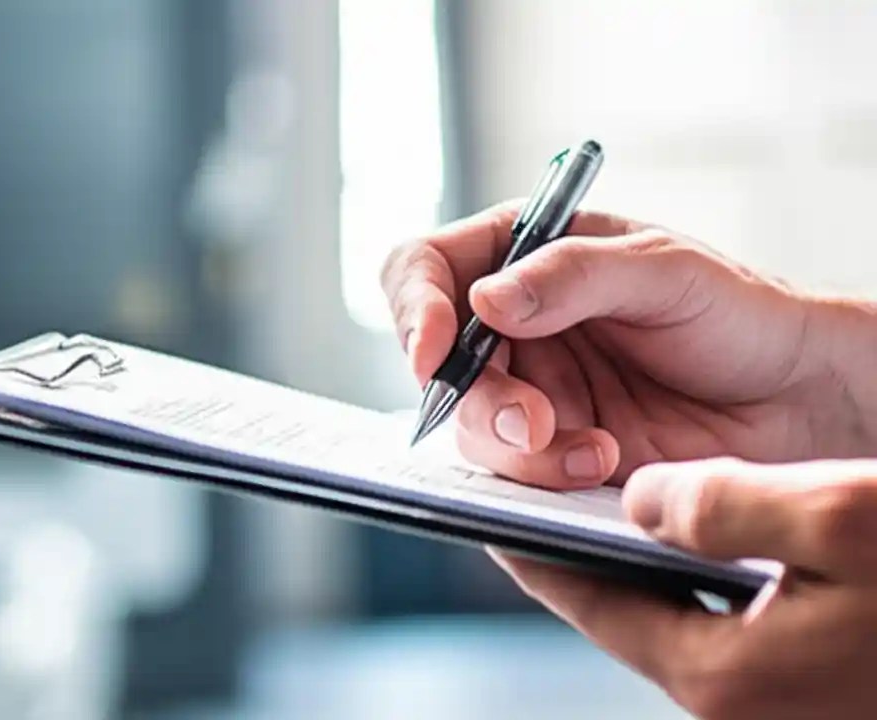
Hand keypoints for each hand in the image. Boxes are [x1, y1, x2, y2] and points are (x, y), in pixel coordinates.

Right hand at [381, 201, 873, 487]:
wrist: (797, 402)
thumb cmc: (740, 314)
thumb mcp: (665, 271)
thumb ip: (573, 276)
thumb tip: (485, 300)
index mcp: (525, 256)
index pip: (426, 269)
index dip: (414, 307)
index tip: (434, 349)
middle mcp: (513, 326)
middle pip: (436, 363)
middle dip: (478, 399)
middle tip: (536, 421)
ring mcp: (528, 392)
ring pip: (470, 428)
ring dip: (519, 449)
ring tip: (596, 453)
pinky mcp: (548, 455)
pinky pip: (508, 475)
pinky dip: (545, 478)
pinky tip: (605, 469)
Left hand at [491, 458, 876, 719]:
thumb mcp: (837, 520)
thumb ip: (720, 508)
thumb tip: (639, 501)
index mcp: (722, 672)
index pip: (588, 606)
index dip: (534, 552)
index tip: (483, 513)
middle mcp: (739, 701)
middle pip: (624, 616)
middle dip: (578, 555)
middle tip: (534, 497)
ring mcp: (776, 700)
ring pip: (675, 620)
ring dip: (637, 567)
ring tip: (605, 508)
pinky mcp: (811, 683)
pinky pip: (723, 625)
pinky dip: (691, 581)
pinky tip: (701, 540)